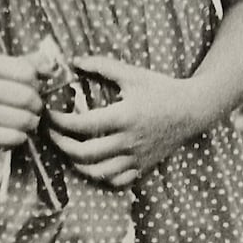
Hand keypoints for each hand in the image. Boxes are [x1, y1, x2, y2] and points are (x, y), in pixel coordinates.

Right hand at [0, 52, 43, 149]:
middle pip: (26, 97)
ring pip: (21, 119)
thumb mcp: (10, 69)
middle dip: (38, 105)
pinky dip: (21, 138)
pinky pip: (11, 137)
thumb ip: (34, 64)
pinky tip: (19, 134)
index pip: (27, 72)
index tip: (33, 88)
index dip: (37, 83)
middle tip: (36, 109)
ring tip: (30, 121)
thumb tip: (52, 69)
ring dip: (32, 123)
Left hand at [47, 54, 194, 186]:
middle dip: (60, 144)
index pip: (81, 125)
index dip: (59, 122)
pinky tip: (92, 164)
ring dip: (76, 163)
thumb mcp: (132, 74)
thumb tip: (74, 61)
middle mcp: (128, 141)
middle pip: (84, 153)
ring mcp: (136, 157)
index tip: (49, 114)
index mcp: (124, 117)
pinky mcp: (142, 167)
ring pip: (97, 172)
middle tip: (50, 133)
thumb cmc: (161, 89)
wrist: (193, 110)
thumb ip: (102, 66)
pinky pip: (116, 181)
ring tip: (67, 149)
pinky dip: (99, 176)